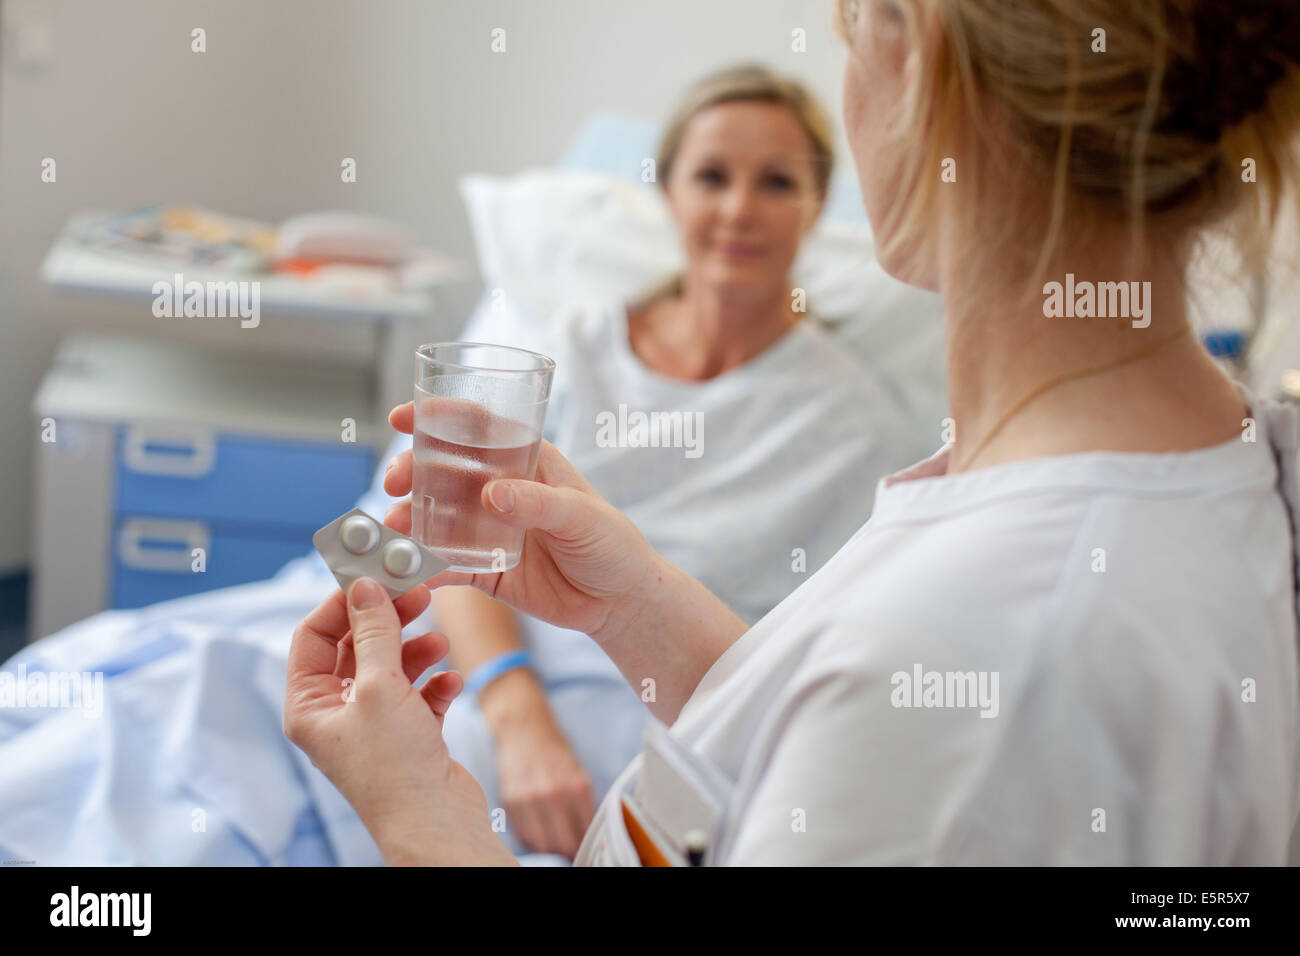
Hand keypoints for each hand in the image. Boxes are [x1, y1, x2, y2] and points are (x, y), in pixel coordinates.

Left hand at [284, 577, 514, 864]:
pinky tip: (451, 681)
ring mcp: (373, 725)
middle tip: (415, 591)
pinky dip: (436, 683)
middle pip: (355, 647)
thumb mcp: (380, 686)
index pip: (313, 636)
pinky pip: (419, 694)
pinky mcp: (408, 735)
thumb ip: (373, 632)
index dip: (341, 603)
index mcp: (309, 706)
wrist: (436, 823)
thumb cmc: (395, 767)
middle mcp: (336, 714)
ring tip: (440, 641)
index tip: (372, 574)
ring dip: (416, 650)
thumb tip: (363, 586)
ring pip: (391, 667)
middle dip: (387, 621)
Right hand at [382, 401, 662, 642]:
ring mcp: (489, 530)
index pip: (477, 428)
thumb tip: (492, 494)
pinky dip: (424, 567)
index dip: (438, 416)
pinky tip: (408, 570)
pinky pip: (446, 565)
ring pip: (438, 518)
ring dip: (410, 519)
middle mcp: (501, 491)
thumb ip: (538, 503)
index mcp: (526, 462)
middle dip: (412, 471)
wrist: (620, 602)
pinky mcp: (485, 569)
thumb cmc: (612, 545)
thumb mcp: (582, 516)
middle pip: (445, 471)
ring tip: (394, 527)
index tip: (402, 418)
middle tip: (394, 483)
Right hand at [486, 681, 595, 858]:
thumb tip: (588, 836)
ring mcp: (529, 798)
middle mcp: (554, 794)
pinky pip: (523, 833)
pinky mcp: (510, 800)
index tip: (588, 852)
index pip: (585, 833)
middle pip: (563, 843)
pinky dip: (532, 840)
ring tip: (556, 848)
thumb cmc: (556, 752)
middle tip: (571, 854)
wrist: (524, 728)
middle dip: (569, 853)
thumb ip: (584, 804)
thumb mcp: (579, 773)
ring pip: (541, 843)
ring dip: (550, 851)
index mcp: (578, 787)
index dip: (587, 847)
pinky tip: (539, 836)